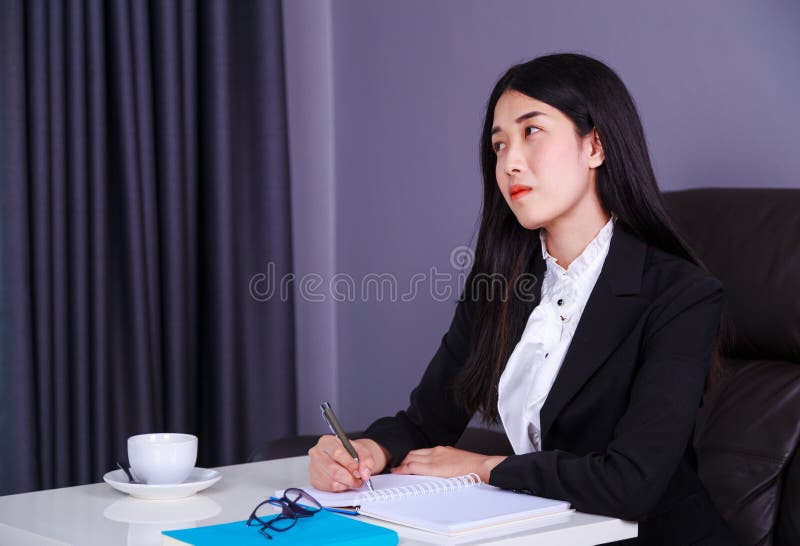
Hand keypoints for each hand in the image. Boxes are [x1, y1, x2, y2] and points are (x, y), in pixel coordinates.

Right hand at [308, 435, 389, 491]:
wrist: (346, 458)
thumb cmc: (350, 453)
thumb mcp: (362, 450)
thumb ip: (366, 459)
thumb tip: (364, 473)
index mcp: (327, 441)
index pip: (337, 453)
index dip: (349, 463)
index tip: (358, 470)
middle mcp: (317, 453)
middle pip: (333, 470)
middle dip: (349, 477)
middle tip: (358, 479)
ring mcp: (314, 467)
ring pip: (332, 481)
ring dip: (346, 484)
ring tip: (353, 480)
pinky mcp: (314, 480)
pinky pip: (329, 488)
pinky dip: (340, 488)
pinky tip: (344, 482)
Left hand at [391, 446, 506, 482]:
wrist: (482, 466)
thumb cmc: (473, 467)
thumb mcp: (456, 461)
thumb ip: (446, 463)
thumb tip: (442, 470)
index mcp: (442, 450)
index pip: (420, 452)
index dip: (410, 456)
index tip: (403, 461)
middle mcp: (436, 452)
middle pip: (413, 453)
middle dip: (403, 459)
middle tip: (395, 465)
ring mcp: (434, 458)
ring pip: (411, 458)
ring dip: (401, 463)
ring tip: (394, 468)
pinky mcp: (434, 467)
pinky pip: (414, 466)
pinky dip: (404, 468)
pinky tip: (399, 471)